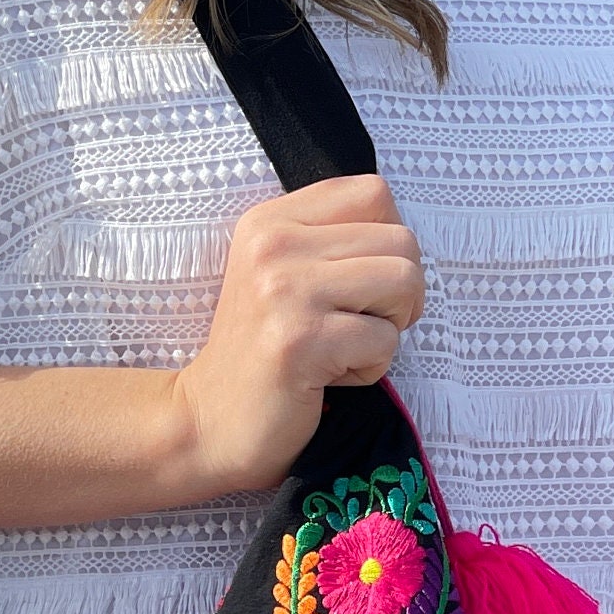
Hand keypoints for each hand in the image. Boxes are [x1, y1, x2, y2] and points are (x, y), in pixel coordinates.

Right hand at [171, 175, 423, 496]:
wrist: (207, 421)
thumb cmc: (262, 350)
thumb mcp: (283, 274)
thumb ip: (331, 241)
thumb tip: (406, 238)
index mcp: (270, 220)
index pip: (374, 193)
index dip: (391, 241)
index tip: (364, 282)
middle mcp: (273, 244)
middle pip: (402, 240)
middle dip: (401, 293)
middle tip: (358, 325)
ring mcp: (284, 291)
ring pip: (404, 283)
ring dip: (390, 327)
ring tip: (345, 347)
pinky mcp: (299, 341)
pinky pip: (385, 340)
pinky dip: (371, 368)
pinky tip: (328, 377)